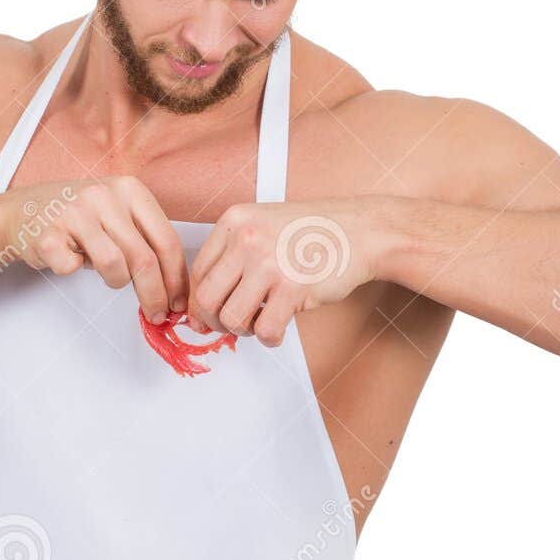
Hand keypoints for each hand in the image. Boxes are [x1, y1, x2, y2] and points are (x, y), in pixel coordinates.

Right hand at [0, 177, 188, 323]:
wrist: (21, 210)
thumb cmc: (76, 218)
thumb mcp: (118, 216)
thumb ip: (145, 242)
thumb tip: (172, 288)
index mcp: (130, 190)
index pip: (167, 240)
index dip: (177, 279)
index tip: (179, 302)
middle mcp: (104, 196)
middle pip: (145, 259)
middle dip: (155, 295)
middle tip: (156, 314)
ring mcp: (73, 212)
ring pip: (114, 266)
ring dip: (115, 283)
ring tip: (107, 276)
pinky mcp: (48, 233)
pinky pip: (72, 268)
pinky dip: (73, 270)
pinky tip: (71, 259)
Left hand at [188, 200, 373, 346]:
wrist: (362, 231)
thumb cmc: (314, 233)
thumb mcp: (263, 226)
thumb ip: (233, 258)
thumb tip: (202, 307)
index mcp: (235, 221)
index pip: (197, 272)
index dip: (199, 302)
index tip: (208, 315)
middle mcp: (247, 239)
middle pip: (206, 298)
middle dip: (216, 322)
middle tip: (232, 324)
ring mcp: (269, 263)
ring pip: (232, 318)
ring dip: (244, 330)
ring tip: (260, 322)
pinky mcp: (293, 287)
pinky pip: (265, 330)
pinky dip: (270, 337)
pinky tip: (279, 328)